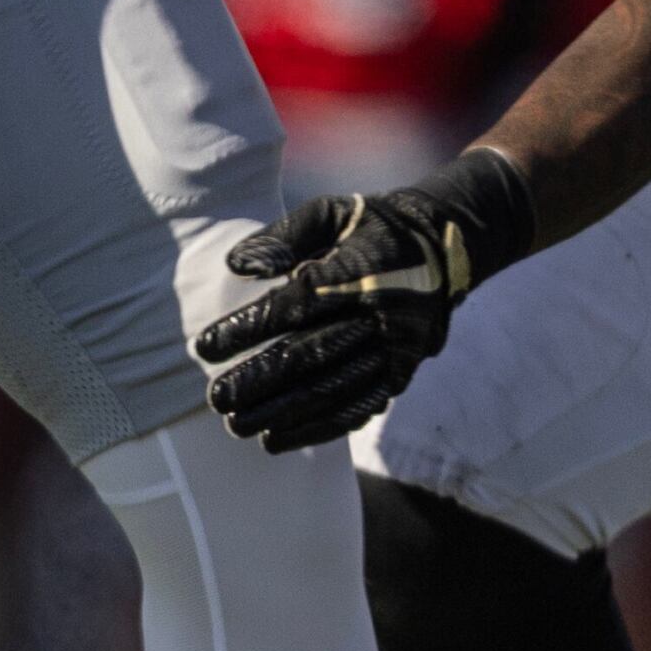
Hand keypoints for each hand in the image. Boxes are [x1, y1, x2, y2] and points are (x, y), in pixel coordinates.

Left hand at [193, 147, 534, 451]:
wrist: (445, 248)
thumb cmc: (370, 226)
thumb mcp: (331, 211)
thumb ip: (282, 234)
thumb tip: (235, 265)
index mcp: (357, 271)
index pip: (294, 305)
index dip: (249, 327)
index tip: (205, 345)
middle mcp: (379, 315)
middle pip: (311, 355)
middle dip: (258, 380)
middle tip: (215, 397)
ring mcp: (394, 350)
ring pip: (332, 390)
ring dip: (281, 413)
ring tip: (235, 425)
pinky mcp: (401, 374)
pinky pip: (357, 408)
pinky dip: (317, 428)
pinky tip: (277, 439)